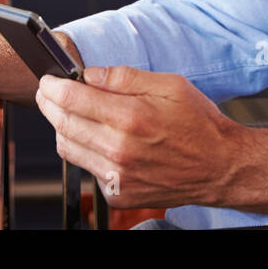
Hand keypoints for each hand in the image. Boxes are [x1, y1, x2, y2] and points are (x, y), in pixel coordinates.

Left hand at [36, 65, 244, 208]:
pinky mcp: (118, 194)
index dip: (52, 87)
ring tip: (72, 113)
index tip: (48, 80)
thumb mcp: (170, 85)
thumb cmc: (199, 123)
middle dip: (49, 103)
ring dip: (62, 127)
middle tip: (48, 93)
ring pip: (68, 148)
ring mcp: (117, 176)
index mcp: (131, 117)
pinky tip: (99, 139)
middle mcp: (119, 149)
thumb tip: (90, 74)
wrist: (220, 166)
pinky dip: (85, 151)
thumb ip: (125, 77)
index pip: (72, 100)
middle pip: (63, 123)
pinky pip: (87, 168)